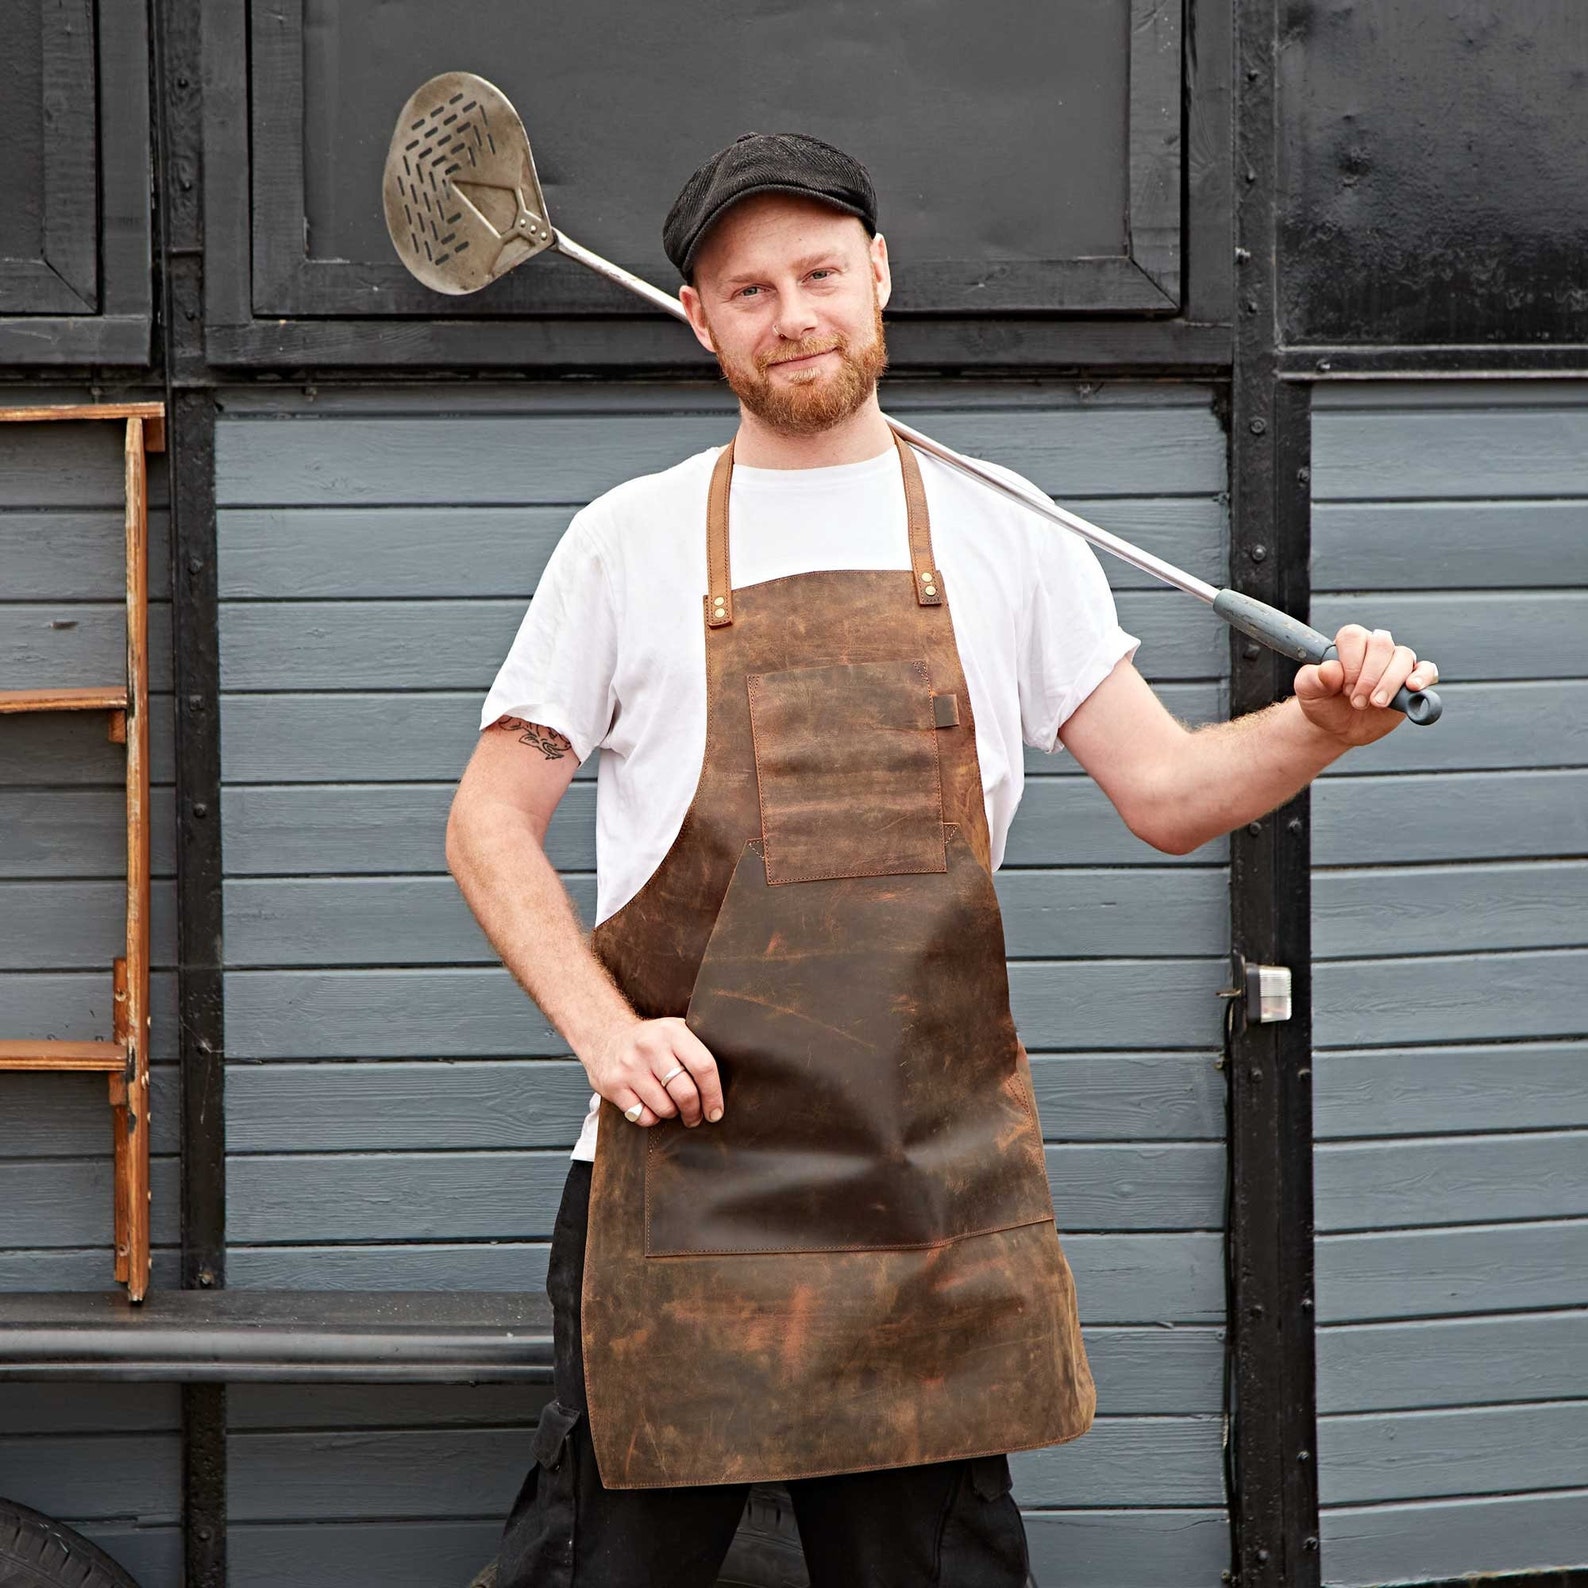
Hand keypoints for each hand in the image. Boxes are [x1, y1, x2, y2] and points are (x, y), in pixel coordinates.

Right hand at [582, 1016, 723, 1128]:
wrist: (605, 1036)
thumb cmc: (651, 1040)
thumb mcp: (675, 1031)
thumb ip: (698, 1048)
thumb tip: (730, 1081)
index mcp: (672, 1032)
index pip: (703, 1067)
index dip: (714, 1095)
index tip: (716, 1111)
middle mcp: (650, 1047)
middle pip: (685, 1093)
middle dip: (694, 1112)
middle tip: (695, 1116)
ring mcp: (630, 1066)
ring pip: (665, 1108)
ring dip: (672, 1114)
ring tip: (671, 1106)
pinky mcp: (614, 1084)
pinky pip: (643, 1116)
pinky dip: (651, 1118)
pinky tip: (651, 1106)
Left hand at [1294, 623, 1440, 746]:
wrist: (1336, 726)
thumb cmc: (1322, 703)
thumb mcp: (1307, 692)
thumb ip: (1313, 678)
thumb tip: (1331, 669)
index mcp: (1349, 644)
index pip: (1355, 636)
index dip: (1351, 662)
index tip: (1344, 687)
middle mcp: (1374, 648)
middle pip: (1382, 645)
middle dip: (1369, 677)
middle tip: (1357, 701)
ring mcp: (1395, 663)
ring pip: (1404, 657)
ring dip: (1390, 682)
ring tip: (1376, 704)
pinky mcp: (1412, 680)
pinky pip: (1428, 669)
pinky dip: (1424, 677)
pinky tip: (1413, 688)